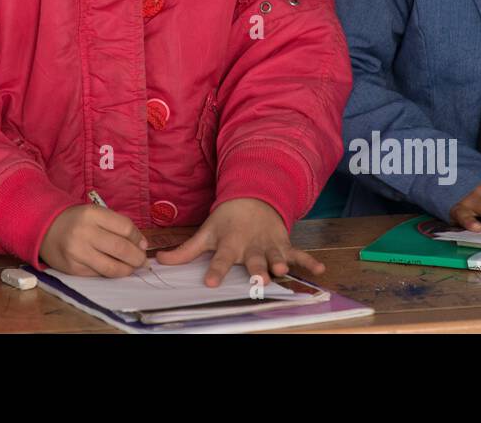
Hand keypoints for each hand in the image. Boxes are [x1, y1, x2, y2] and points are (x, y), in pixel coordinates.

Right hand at [39, 205, 148, 276]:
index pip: (125, 227)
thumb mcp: (96, 213)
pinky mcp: (73, 269)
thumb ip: (118, 225)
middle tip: (143, 261)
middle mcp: (84, 233)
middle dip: (138, 258)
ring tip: (131, 268)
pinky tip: (114, 269)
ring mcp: (77, 253)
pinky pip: (99, 275)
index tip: (143, 244)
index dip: (138, 238)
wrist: (45, 229)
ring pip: (112, 268)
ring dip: (127, 270)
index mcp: (92, 214)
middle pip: (121, 249)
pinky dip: (111, 274)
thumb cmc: (77, 220)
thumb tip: (142, 245)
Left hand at [155, 197, 324, 287]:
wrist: (253, 198)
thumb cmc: (226, 220)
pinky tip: (321, 270)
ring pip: (275, 257)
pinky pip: (298, 253)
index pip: (220, 259)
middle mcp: (250, 245)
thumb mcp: (206, 233)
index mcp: (230, 243)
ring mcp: (269, 245)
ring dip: (279, 263)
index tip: (211, 282)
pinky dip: (310, 261)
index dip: (216, 270)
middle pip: (253, 261)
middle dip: (256, 271)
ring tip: (282, 271)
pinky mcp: (284, 244)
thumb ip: (186, 250)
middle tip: (258, 281)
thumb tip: (159, 260)